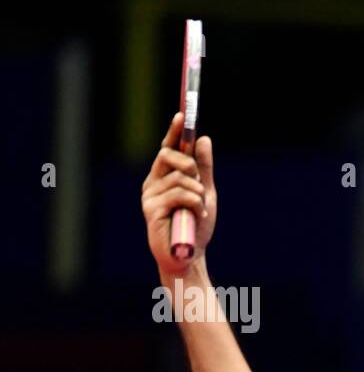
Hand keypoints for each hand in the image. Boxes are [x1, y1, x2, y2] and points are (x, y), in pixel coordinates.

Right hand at [141, 112, 217, 277]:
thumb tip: (203, 139)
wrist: (189, 255)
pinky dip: (194, 203)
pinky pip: (178, 194)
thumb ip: (204, 169)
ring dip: (197, 192)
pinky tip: (196, 214)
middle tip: (200, 182)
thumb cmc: (195, 225)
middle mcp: (153, 183)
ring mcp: (149, 195)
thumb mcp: (206, 193)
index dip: (174, 132)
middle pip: (168, 156)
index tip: (182, 116)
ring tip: (200, 209)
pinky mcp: (150, 209)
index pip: (167, 148)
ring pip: (179, 177)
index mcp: (164, 177)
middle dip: (189, 165)